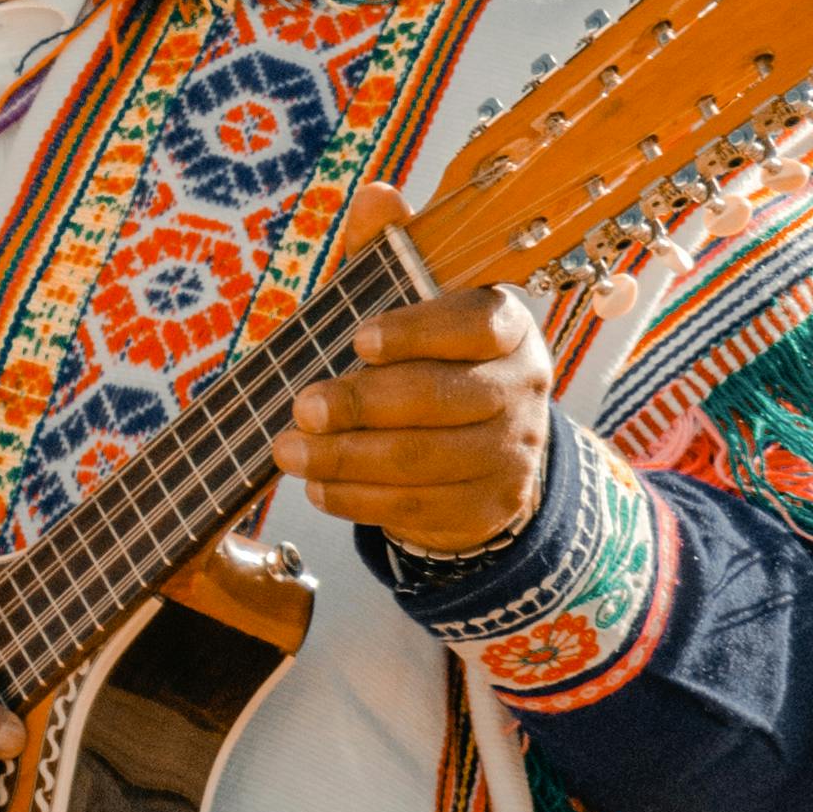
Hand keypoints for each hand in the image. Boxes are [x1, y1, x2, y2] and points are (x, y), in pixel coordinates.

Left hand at [278, 280, 552, 563]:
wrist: (487, 448)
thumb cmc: (438, 368)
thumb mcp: (429, 331)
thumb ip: (390, 319)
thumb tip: (336, 306)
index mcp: (509, 330)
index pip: (473, 325)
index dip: (414, 333)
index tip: (359, 342)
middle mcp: (521, 388)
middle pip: (436, 397)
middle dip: (359, 404)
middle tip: (303, 409)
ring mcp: (512, 451)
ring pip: (420, 458)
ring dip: (344, 458)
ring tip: (292, 452)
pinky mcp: (491, 504)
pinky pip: (416, 506)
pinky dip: (357, 499)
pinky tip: (318, 488)